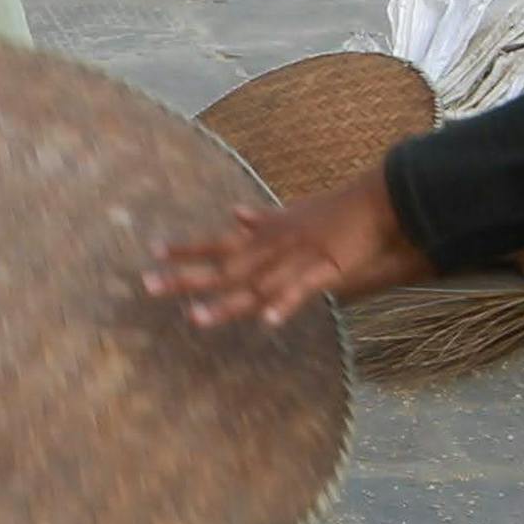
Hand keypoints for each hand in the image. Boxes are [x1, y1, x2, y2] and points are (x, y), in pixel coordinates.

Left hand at [144, 174, 436, 327]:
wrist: (375, 201)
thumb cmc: (334, 210)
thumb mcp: (291, 212)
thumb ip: (261, 219)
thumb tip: (235, 214)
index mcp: (266, 235)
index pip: (218, 243)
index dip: (187, 249)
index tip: (154, 253)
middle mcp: (273, 247)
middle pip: (224, 267)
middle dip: (187, 278)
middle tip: (148, 286)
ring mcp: (297, 258)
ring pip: (256, 284)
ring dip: (226, 302)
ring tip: (196, 318)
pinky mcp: (326, 268)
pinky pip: (301, 290)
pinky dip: (284, 304)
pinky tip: (268, 322)